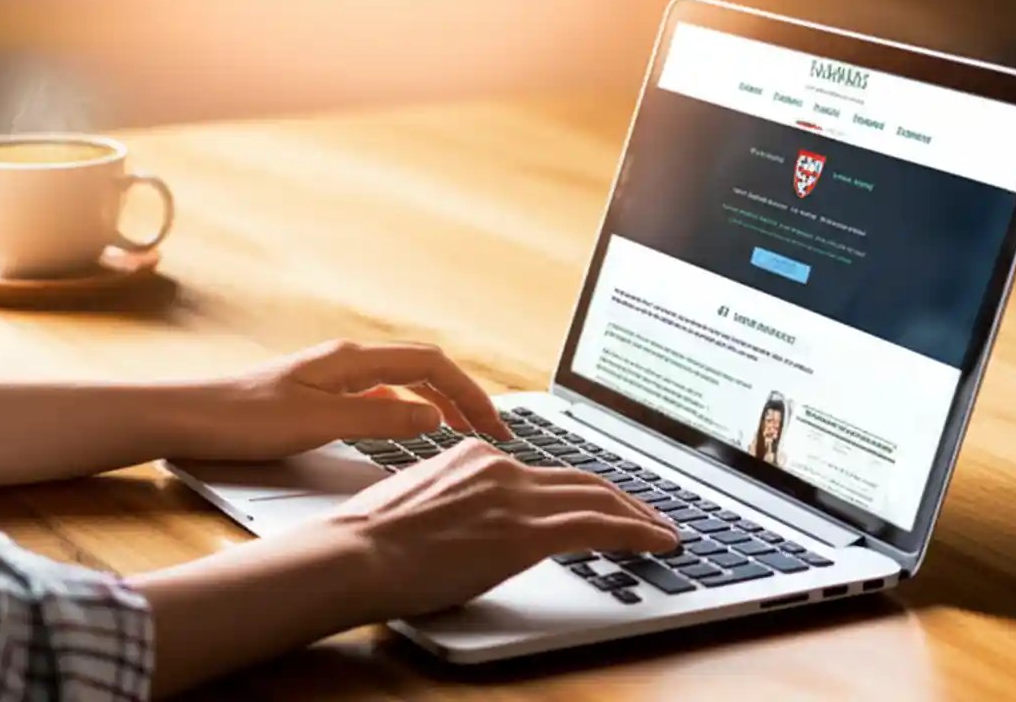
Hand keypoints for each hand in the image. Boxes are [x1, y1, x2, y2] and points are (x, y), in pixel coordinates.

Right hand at [134, 439, 678, 695]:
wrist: (351, 556)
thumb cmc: (369, 545)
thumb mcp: (421, 508)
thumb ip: (459, 507)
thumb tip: (475, 528)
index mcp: (475, 459)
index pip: (548, 472)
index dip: (585, 489)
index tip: (604, 502)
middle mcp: (500, 468)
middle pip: (582, 479)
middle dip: (624, 498)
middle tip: (652, 515)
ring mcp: (514, 497)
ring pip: (598, 498)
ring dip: (639, 515)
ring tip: (664, 531)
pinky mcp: (523, 531)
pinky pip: (598, 526)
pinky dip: (637, 531)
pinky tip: (659, 541)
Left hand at [172, 340, 510, 459]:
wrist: (185, 416)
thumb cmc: (242, 417)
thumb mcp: (319, 421)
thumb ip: (380, 416)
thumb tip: (433, 414)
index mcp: (353, 360)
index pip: (432, 365)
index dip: (471, 393)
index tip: (495, 425)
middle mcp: (348, 361)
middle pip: (425, 369)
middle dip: (465, 397)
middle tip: (494, 431)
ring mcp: (334, 377)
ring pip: (404, 382)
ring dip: (440, 402)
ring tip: (464, 429)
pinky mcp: (320, 395)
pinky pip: (381, 395)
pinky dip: (409, 409)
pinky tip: (409, 428)